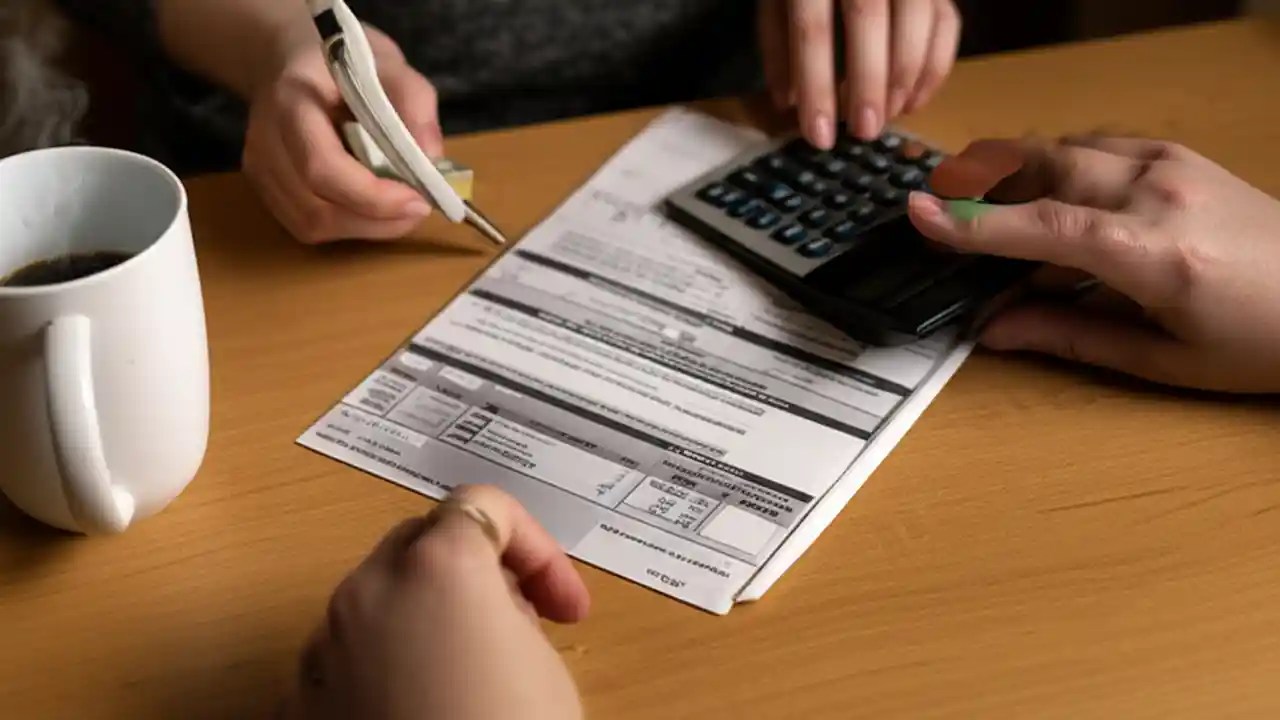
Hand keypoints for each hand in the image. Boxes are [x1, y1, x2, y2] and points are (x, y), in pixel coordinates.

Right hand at [243, 25, 443, 243]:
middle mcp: (265, 140)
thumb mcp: (389, 63)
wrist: (289, 57)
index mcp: (291, 100)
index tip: (419, 199)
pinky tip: (373, 206)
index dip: (372, 195)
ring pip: (311, 225)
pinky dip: (349, 226)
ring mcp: (259, 168)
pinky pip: (307, 226)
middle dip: (377, 220)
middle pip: (316, 208)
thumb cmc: (340, 59)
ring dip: (366, 228)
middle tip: (420, 208)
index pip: (322, 166)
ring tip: (401, 208)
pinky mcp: (266, 189)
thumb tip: (432, 161)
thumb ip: (415, 105)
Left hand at [280, 485, 589, 719]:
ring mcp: (325, 647)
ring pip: (378, 599)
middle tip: (522, 624)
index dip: (538, 549)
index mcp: (438, 566)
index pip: (484, 506)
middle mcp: (368, 591)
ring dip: (424, 616)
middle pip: (421, 542)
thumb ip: (511, 605)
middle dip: (474, 571)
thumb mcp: (541, 661)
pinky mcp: (302, 701)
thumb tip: (491, 607)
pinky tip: (419, 709)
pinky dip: (381, 666)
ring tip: (472, 672)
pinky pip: (346, 658)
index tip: (563, 606)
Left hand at [758, 0, 960, 146]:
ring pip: (916, 18)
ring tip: (887, 117)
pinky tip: (913, 102)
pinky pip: (946, 23)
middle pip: (866, 18)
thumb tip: (789, 104)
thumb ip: (778, 44)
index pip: (812, 29)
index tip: (819, 136)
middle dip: (868, 82)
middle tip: (865, 132)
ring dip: (905, 77)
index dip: (816, 85)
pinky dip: (935, 67)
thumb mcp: (777, 2)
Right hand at [908, 136, 1279, 392]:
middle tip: (935, 205)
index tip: (917, 213)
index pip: (1043, 228)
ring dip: (1015, 169)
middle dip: (980, 181)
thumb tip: (992, 327)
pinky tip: (1043, 192)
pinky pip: (1098, 144)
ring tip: (978, 201)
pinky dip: (1056, 163)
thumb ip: (1067, 334)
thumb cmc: (1260, 342)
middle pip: (1044, 166)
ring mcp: (1173, 166)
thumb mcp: (1160, 359)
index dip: (973, 224)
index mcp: (1156, 255)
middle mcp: (1162, 193)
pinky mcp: (1180, 157)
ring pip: (1066, 147)